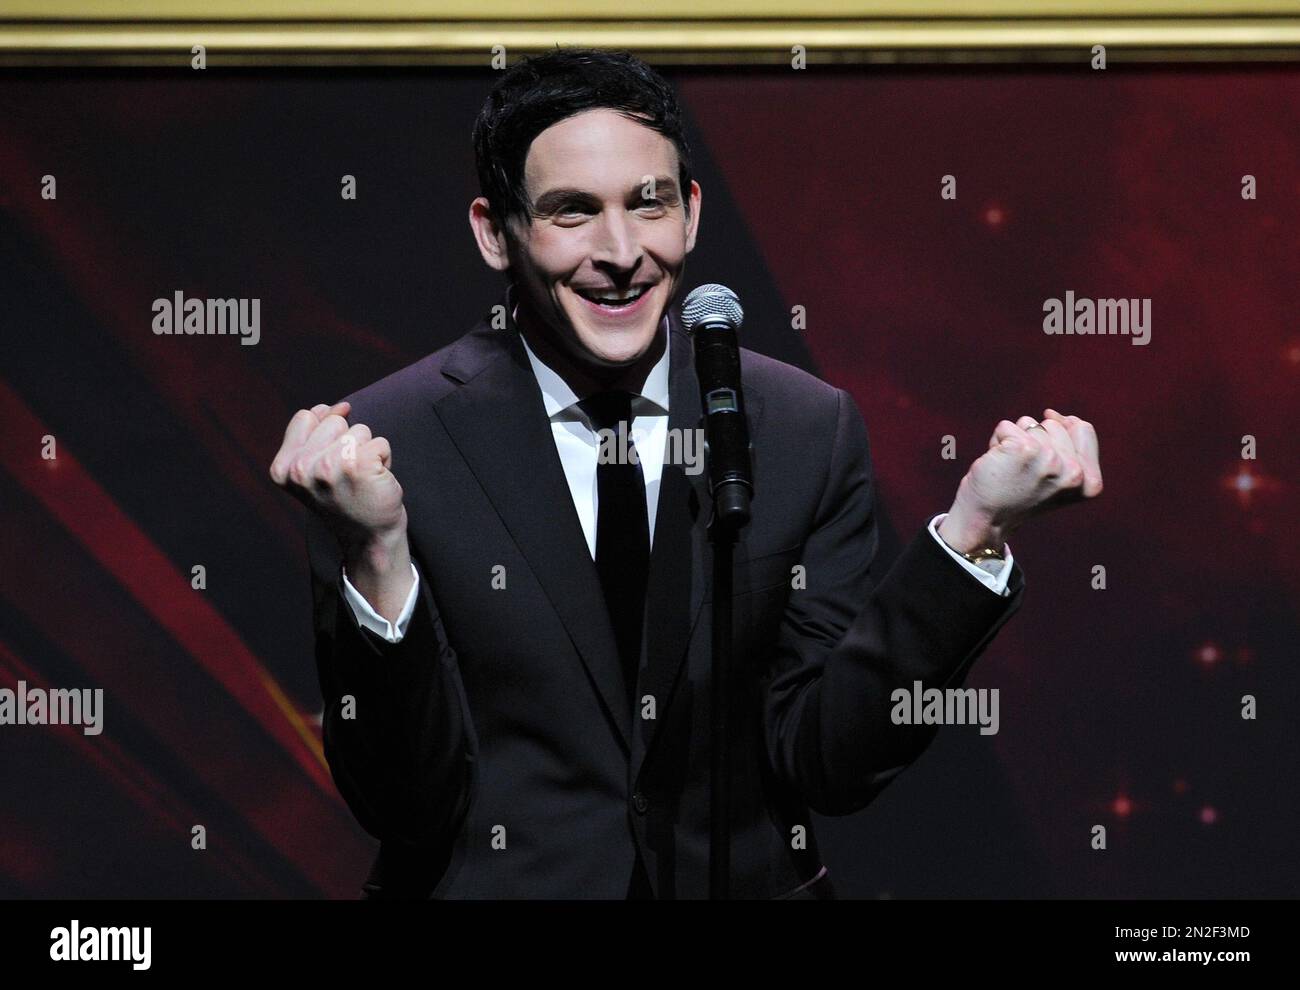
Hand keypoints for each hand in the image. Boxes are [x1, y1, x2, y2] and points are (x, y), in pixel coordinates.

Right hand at [269, 401, 409, 577]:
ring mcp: (328, 467)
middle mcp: (300, 469)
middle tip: (349, 476)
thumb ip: (315, 434)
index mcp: (282, 468)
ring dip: (367, 452)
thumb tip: (338, 406)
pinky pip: (380, 443)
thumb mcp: (314, 468)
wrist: (369, 537)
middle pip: (335, 422)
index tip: (332, 463)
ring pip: (359, 430)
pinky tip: (376, 481)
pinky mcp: (359, 466)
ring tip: (362, 480)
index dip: (327, 431)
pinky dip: (385, 459)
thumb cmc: (345, 499)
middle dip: (349, 443)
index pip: (306, 417)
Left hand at [939, 408, 1102, 552]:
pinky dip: (996, 440)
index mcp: (1090, 483)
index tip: (1041, 451)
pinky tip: (996, 463)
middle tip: (1023, 470)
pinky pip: (1006, 426)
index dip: (1062, 427)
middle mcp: (1074, 472)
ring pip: (1029, 423)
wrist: (986, 520)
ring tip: (1009, 468)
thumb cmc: (1017, 494)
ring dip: (1013, 441)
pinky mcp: (1023, 449)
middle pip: (1054, 424)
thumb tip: (1052, 414)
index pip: (1083, 429)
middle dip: (1034, 439)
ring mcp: (1050, 459)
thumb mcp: (1055, 476)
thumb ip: (1068, 448)